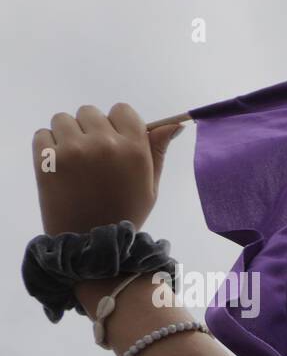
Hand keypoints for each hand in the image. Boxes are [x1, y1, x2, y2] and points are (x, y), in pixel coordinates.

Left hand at [31, 103, 182, 236]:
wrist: (91, 244)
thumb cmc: (124, 213)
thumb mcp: (150, 186)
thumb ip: (158, 152)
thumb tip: (175, 124)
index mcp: (134, 149)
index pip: (122, 110)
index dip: (117, 124)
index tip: (115, 143)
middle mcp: (104, 144)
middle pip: (90, 112)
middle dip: (90, 130)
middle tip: (92, 160)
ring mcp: (74, 149)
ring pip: (63, 120)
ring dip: (67, 136)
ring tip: (74, 165)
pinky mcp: (48, 158)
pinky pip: (43, 135)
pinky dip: (48, 148)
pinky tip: (60, 170)